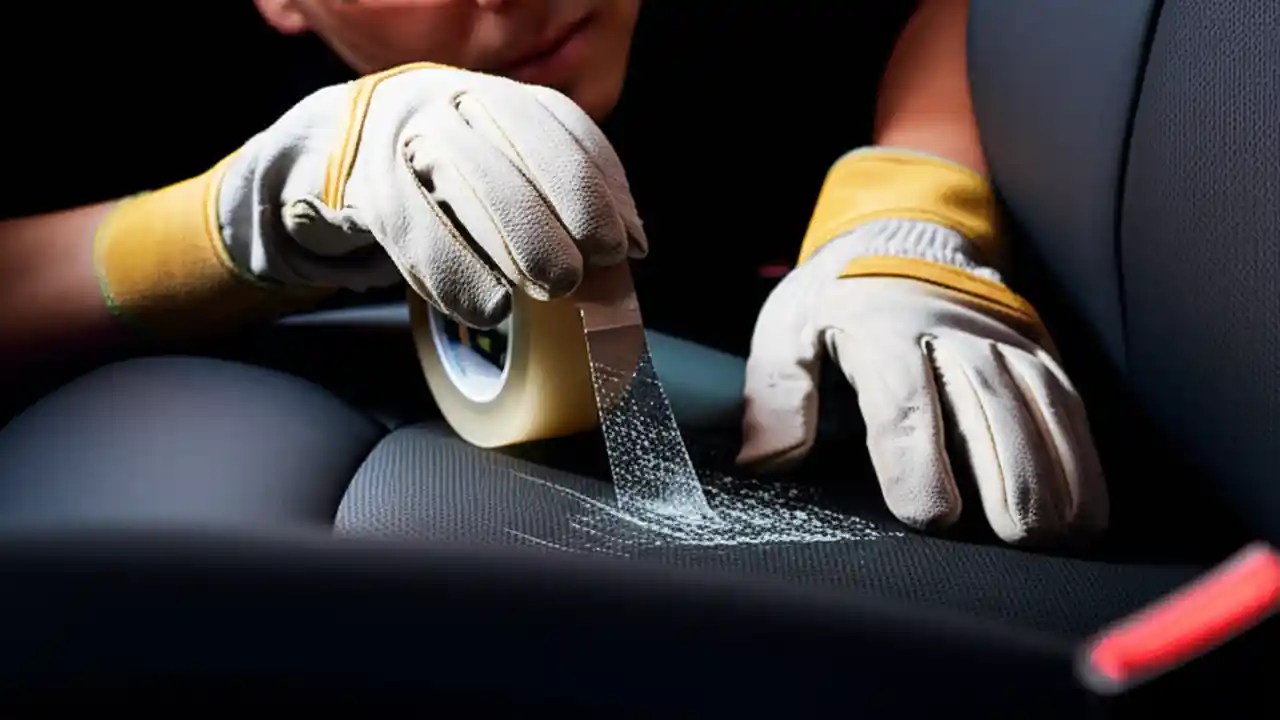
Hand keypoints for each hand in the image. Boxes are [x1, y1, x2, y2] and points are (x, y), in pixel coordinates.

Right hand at [218, 62, 645, 326]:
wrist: (337, 152)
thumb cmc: (445, 173)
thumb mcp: (504, 164)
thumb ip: (562, 193)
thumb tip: (630, 244)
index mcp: (499, 97)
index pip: (560, 127)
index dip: (600, 187)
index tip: (625, 245)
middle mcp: (451, 103)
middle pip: (512, 152)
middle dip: (556, 217)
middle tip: (581, 274)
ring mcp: (404, 138)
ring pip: (464, 181)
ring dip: (514, 242)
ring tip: (548, 291)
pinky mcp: (366, 186)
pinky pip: (414, 230)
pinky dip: (458, 275)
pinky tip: (490, 307)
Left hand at [738, 149, 1107, 545]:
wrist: (903, 230)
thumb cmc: (837, 295)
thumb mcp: (787, 328)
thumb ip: (777, 394)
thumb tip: (764, 461)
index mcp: (882, 329)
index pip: (905, 403)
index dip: (920, 463)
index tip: (932, 516)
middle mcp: (952, 332)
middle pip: (987, 407)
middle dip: (1007, 474)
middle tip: (1014, 535)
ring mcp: (1002, 339)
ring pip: (1038, 407)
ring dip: (1055, 473)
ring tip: (1056, 535)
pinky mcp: (1036, 348)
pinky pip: (1066, 404)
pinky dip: (1081, 457)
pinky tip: (1085, 509)